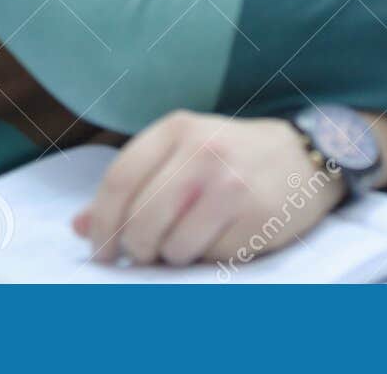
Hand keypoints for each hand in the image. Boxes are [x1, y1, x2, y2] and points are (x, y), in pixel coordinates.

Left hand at [73, 111, 343, 266]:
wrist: (307, 155)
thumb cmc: (232, 156)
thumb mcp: (181, 153)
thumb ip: (132, 185)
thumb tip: (80, 227)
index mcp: (177, 129)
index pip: (119, 182)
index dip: (101, 224)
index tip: (100, 250)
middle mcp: (203, 152)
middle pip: (141, 222)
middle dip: (137, 249)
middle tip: (146, 253)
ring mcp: (232, 184)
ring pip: (174, 248)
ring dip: (175, 256)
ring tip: (190, 238)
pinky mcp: (256, 216)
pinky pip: (211, 258)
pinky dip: (209, 257)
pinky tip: (223, 236)